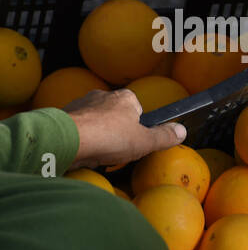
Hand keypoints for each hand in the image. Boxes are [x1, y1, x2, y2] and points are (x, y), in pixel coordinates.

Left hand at [64, 89, 186, 168]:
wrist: (67, 139)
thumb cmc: (110, 137)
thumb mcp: (145, 142)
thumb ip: (164, 137)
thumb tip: (182, 131)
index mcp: (125, 97)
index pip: (137, 110)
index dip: (138, 127)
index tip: (135, 141)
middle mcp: (102, 95)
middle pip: (115, 116)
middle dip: (116, 132)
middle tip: (117, 150)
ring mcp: (80, 104)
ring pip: (95, 123)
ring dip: (98, 137)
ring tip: (98, 154)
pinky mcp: (63, 116)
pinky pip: (78, 130)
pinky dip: (81, 140)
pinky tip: (83, 153)